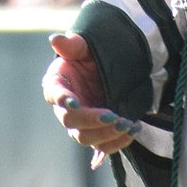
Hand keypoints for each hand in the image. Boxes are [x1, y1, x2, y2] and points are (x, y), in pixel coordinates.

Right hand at [43, 33, 137, 158]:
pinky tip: (131, 132)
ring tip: (128, 124)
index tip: (75, 102)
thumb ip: (71, 45)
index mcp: (56, 84)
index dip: (62, 100)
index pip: (55, 94)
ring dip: (107, 134)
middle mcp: (64, 108)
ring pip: (86, 138)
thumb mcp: (83, 47)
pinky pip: (101, 146)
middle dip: (92, 121)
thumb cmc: (87, 56)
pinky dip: (116, 143)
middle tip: (114, 116)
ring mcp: (79, 123)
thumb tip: (55, 39)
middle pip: (71, 122)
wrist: (103, 70)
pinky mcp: (94, 133)